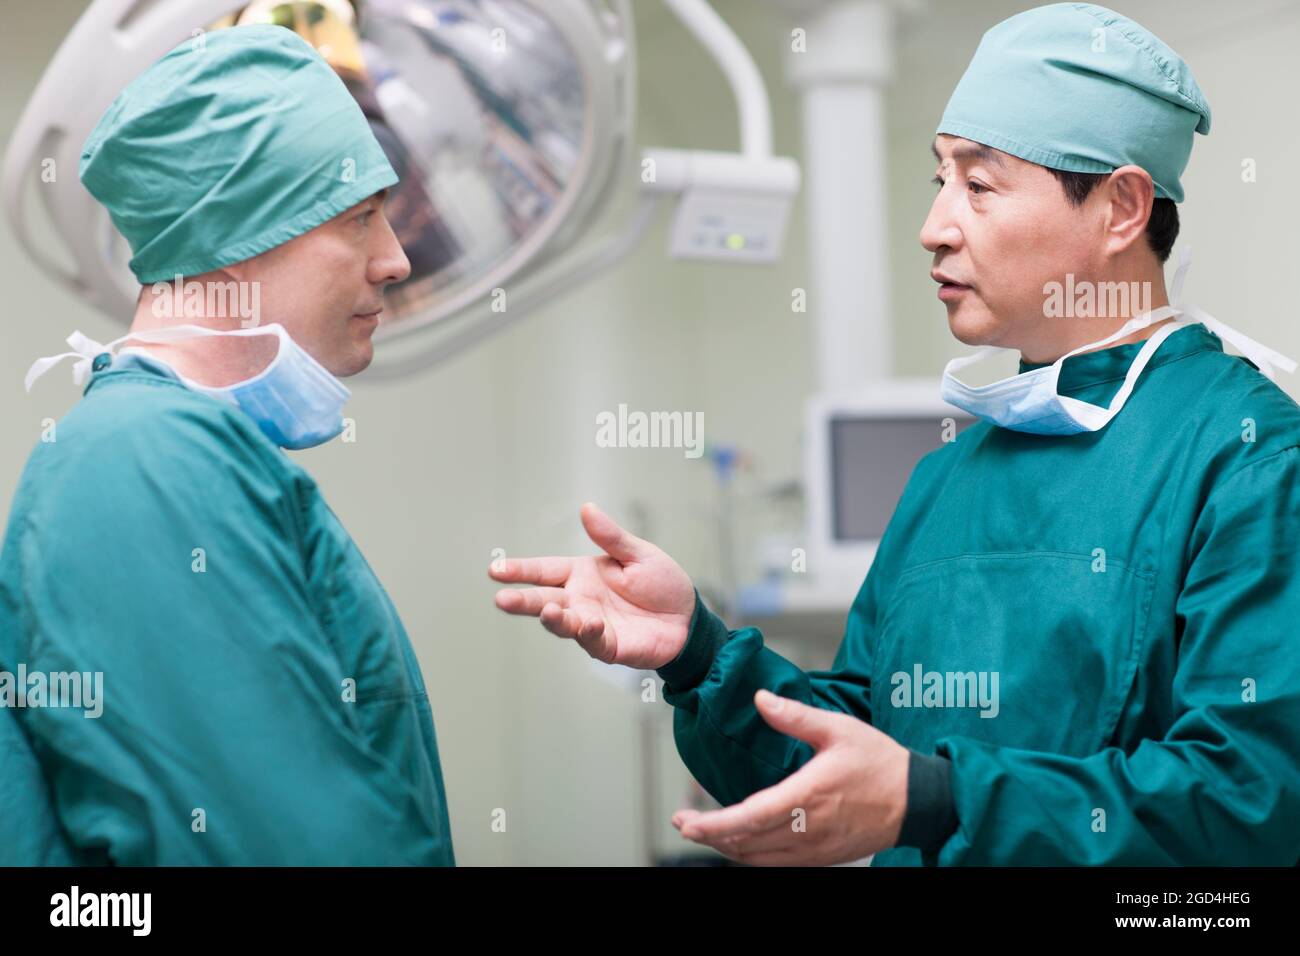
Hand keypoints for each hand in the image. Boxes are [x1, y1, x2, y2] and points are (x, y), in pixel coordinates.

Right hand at [489, 502, 695, 669]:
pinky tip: (590, 621)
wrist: (688, 618)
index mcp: (583, 573)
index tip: (495, 569)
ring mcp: (591, 624)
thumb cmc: (662, 584)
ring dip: (552, 618)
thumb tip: (587, 508)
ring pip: (563, 623)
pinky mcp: (608, 645)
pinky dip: (589, 632)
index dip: (520, 570)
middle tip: (502, 599)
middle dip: (522, 600)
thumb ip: (610, 537)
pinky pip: (593, 640)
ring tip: (545, 610)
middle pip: (543, 599)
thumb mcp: (638, 554)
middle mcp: (581, 599)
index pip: (544, 570)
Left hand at [672, 689, 909, 865]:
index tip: (685, 820)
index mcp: (808, 796)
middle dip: (709, 835)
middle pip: (745, 844)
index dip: (712, 824)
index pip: (749, 818)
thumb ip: (795, 716)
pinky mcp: (822, 858)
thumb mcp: (838, 728)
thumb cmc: (880, 763)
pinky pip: (777, 864)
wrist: (918, 801)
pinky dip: (751, 855)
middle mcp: (808, 829)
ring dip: (727, 847)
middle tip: (683, 822)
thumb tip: (760, 700)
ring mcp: (815, 849)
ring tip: (705, 830)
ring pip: (758, 859)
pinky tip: (741, 841)